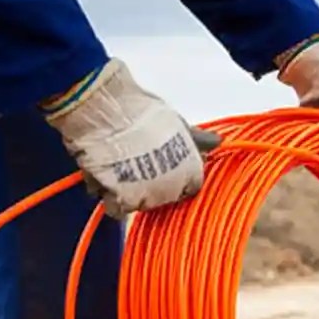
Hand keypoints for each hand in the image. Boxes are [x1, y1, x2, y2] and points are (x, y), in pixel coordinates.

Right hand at [43, 58, 220, 218]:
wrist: (108, 112)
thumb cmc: (141, 113)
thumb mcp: (175, 123)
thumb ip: (195, 139)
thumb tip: (216, 141)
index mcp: (189, 174)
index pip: (188, 189)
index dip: (175, 178)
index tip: (163, 168)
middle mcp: (169, 190)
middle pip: (161, 199)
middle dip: (150, 186)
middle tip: (136, 163)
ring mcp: (143, 197)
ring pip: (136, 205)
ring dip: (127, 192)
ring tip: (118, 167)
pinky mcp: (116, 199)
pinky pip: (113, 206)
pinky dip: (108, 194)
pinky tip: (103, 175)